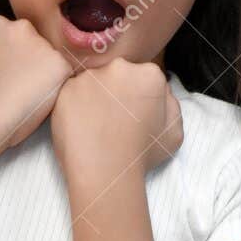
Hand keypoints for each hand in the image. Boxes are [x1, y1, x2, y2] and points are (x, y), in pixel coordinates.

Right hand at [0, 15, 74, 160]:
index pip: (16, 38)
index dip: (15, 59)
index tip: (9, 75)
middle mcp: (21, 27)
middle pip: (36, 44)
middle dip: (33, 63)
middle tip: (21, 87)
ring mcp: (41, 43)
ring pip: (51, 60)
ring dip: (45, 76)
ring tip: (27, 98)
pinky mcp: (59, 63)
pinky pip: (64, 77)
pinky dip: (56, 90)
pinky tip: (38, 102)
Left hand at [50, 58, 183, 189]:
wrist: (106, 172)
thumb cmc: (141, 156)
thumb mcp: (174, 131)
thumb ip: (170, 103)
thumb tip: (161, 93)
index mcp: (150, 74)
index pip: (142, 77)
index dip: (136, 97)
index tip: (132, 115)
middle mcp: (120, 67)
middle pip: (116, 75)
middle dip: (114, 93)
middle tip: (112, 121)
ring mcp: (91, 77)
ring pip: (91, 82)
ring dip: (92, 99)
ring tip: (95, 127)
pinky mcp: (67, 89)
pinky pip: (70, 94)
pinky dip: (73, 108)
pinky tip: (80, 127)